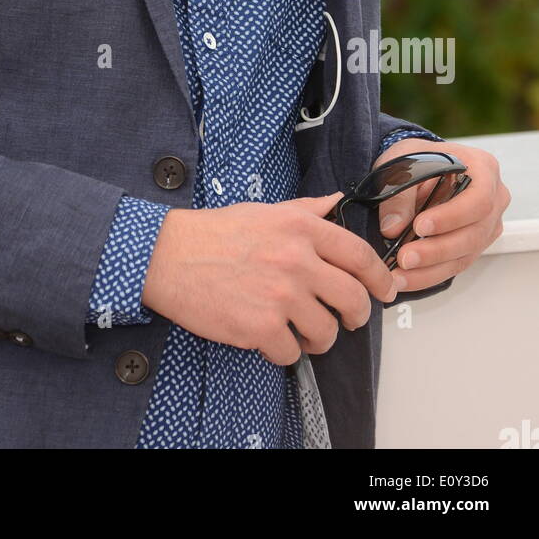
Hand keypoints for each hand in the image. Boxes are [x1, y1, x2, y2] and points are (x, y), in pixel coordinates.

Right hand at [141, 193, 398, 365]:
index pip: (359, 256)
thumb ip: (306, 210)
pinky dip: (283, 351)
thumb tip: (337, 202)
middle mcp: (297, 260)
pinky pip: (291, 353)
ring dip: (318, 338)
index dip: (380, 278)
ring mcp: (281, 296)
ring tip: (301, 331)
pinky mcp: (261, 327)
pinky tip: (269, 337)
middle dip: (355, 316)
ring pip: (325, 332)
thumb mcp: (265, 210)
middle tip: (346, 320)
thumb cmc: (214, 233)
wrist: (169, 255)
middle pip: (353, 300)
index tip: (385, 291)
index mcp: (301, 228)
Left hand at [371, 138, 510, 292]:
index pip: (478, 199)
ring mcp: (486, 224)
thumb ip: (399, 195)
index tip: (420, 226)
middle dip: (436, 250)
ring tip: (401, 274)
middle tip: (406, 257)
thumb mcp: (401, 164)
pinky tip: (407, 278)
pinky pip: (455, 264)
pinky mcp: (473, 244)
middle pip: (474, 233)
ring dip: (431, 268)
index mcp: (483, 169)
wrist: (417, 165)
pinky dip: (429, 274)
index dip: (451, 216)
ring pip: (465, 254)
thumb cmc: (416, 158)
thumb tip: (392, 228)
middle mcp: (493, 198)